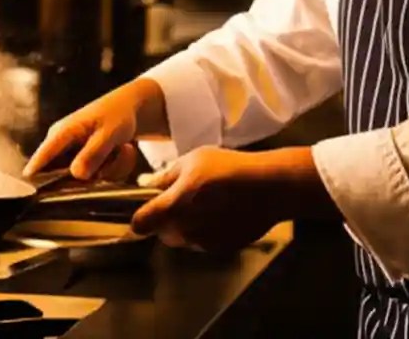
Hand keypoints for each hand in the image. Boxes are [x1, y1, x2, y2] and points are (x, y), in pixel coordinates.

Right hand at [23, 78, 166, 180]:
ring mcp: (71, 156)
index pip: (40, 160)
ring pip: (84, 180)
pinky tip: (121, 152)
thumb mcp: (109, 132)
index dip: (34, 181)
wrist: (128, 108)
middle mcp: (60, 146)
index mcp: (60, 133)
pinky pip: (96, 178)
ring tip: (121, 149)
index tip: (35, 197)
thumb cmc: (116, 114)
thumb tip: (76, 174)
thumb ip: (93, 153)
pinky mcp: (82, 163)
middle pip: (65, 178)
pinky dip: (113, 170)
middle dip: (92, 176)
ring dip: (108, 171)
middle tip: (112, 159)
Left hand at [130, 146, 339, 251]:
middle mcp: (185, 230)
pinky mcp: (221, 248)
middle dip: (166, 220)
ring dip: (186, 226)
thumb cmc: (229, 168)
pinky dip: (206, 231)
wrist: (270, 187)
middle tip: (181, 200)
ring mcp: (204, 242)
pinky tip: (221, 213)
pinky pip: (204, 242)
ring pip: (183, 239)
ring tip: (205, 204)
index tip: (144, 210)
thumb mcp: (193, 160)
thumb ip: (166, 176)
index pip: (140, 224)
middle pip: (162, 233)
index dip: (139, 218)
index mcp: (173, 207)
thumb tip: (147, 185)